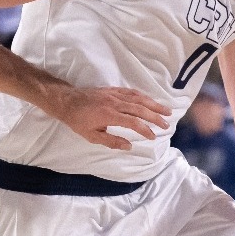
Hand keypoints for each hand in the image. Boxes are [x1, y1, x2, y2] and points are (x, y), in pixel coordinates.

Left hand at [49, 85, 171, 149]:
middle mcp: (115, 103)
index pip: (133, 122)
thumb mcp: (91, 136)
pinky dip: (144, 96)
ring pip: (139, 98)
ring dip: (154, 104)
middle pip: (140, 109)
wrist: (67, 101)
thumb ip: (111, 141)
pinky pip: (132, 92)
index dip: (145, 130)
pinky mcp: (113, 89)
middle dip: (156, 117)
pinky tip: (151, 101)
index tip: (153, 137)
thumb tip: (129, 145)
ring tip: (167, 110)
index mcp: (110, 115)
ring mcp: (115, 94)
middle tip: (167, 125)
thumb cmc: (78, 120)